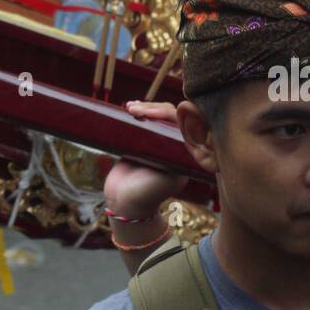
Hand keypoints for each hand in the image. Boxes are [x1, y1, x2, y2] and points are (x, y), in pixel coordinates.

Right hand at [103, 100, 187, 218]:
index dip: (167, 114)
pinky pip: (141, 122)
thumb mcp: (169, 179)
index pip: (181, 125)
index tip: (150, 114)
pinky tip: (129, 107)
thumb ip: (177, 161)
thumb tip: (185, 137)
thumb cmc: (148, 194)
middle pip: (168, 117)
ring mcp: (156, 142)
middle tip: (136, 110)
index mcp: (183, 153)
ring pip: (155, 116)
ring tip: (130, 108)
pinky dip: (137, 112)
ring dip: (144, 108)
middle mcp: (172, 145)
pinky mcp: (140, 141)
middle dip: (153, 109)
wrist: (124, 203)